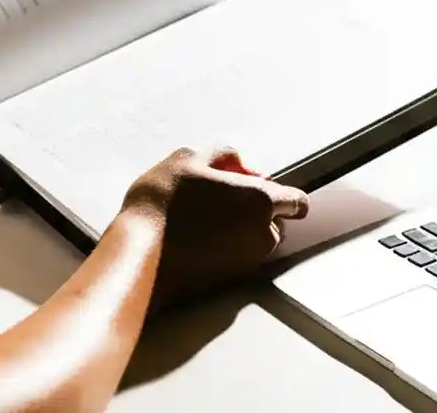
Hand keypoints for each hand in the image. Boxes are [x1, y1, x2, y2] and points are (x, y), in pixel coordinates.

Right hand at [120, 146, 308, 309]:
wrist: (138, 255)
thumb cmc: (162, 205)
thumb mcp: (187, 158)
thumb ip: (222, 155)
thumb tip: (237, 162)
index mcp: (260, 201)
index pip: (298, 202)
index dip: (281, 193)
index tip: (257, 187)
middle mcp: (261, 236)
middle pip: (273, 222)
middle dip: (252, 211)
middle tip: (217, 198)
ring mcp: (246, 262)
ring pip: (253, 242)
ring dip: (237, 230)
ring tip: (199, 218)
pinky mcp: (227, 282)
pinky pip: (235, 259)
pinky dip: (222, 249)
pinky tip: (193, 238)